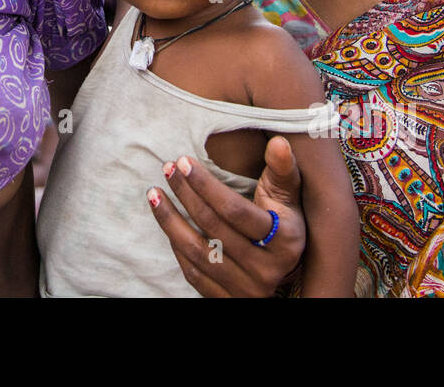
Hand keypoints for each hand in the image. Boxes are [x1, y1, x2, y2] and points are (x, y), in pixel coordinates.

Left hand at [148, 135, 305, 296]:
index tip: (184, 162)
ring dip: (171, 221)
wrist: (286, 275)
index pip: (235, 210)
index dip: (206, 185)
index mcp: (284, 241)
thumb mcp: (288, 199)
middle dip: (186, 195)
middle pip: (213, 228)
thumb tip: (279, 142)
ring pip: (198, 252)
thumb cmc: (282, 225)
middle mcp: (266, 270)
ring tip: (155, 194)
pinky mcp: (227, 300)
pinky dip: (176, 248)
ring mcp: (246, 289)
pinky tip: (167, 223)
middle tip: (168, 169)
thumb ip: (282, 171)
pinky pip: (194, 274)